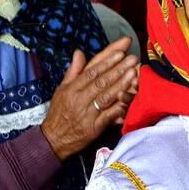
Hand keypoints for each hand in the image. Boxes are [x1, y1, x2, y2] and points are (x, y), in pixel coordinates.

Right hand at [40, 37, 137, 160]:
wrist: (54, 139)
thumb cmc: (60, 112)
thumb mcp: (62, 89)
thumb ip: (73, 71)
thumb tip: (79, 52)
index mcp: (72, 88)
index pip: (92, 70)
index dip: (107, 60)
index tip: (121, 51)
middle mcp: (79, 99)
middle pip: (100, 81)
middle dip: (118, 68)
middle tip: (133, 59)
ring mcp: (87, 113)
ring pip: (105, 96)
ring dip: (121, 84)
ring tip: (134, 73)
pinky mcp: (94, 128)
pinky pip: (109, 115)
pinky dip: (120, 107)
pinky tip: (130, 98)